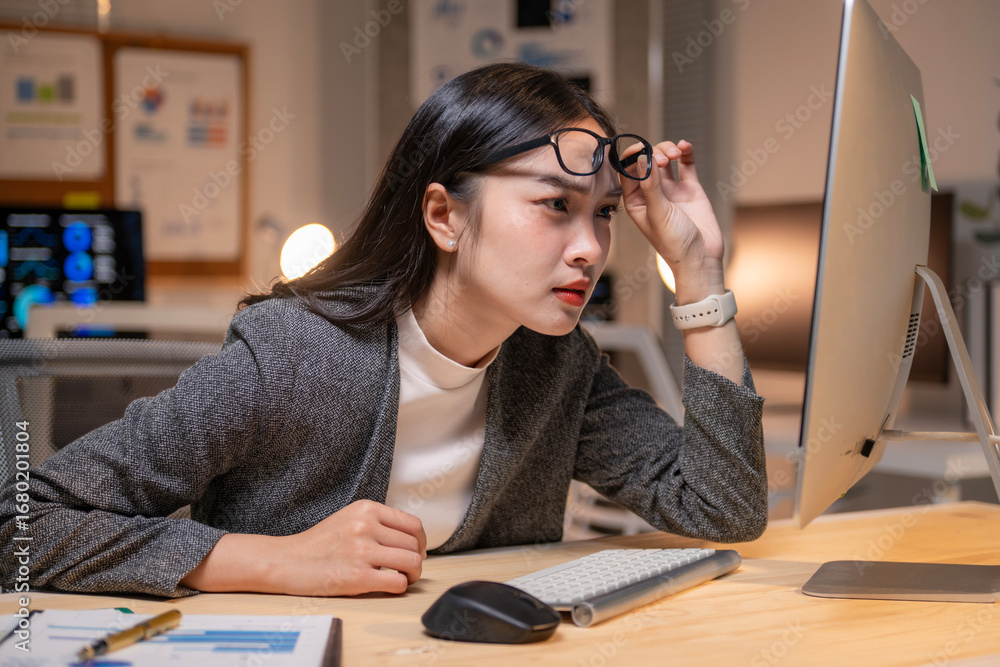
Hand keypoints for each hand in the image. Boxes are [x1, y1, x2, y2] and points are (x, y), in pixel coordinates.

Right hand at [181, 499, 426, 596]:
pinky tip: (387, 586)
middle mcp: (366, 526)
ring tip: (401, 579)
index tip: (416, 552)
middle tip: (406, 570)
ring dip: (411, 575)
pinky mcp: (357, 576)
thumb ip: (377, 522)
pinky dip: (399, 587)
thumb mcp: (349, 518)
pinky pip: (397, 583)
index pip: (413, 525)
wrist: (285, 561)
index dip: (420, 542)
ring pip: (412, 563)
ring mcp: (361, 551)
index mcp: (366, 509)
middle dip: (415, 561)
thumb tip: (409, 538)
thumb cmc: (318, 544)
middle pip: (414, 546)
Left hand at [620, 140, 724, 300]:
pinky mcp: (690, 188)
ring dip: (668, 151)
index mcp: (635, 202)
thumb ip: (650, 186)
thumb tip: (643, 160)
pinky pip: (686, 165)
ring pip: (665, 160)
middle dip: (653, 153)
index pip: (627, 172)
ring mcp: (671, 190)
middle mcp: (651, 194)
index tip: (640, 148)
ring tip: (676, 154)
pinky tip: (685, 146)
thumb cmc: (674, 243)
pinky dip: (685, 153)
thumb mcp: (658, 214)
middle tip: (663, 160)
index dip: (632, 157)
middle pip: (646, 162)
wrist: (701, 258)